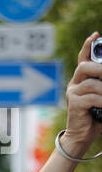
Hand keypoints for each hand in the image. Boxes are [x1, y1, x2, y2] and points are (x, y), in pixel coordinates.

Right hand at [63, 33, 101, 155]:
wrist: (81, 136)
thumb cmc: (94, 116)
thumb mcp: (100, 96)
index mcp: (81, 80)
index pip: (82, 58)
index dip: (88, 46)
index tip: (95, 35)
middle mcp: (74, 84)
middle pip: (85, 67)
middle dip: (100, 68)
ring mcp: (72, 94)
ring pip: (92, 83)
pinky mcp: (73, 104)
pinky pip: (91, 97)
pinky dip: (101, 101)